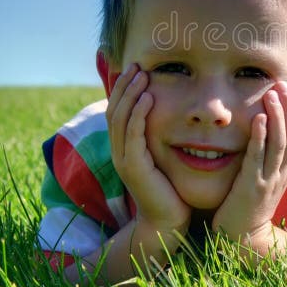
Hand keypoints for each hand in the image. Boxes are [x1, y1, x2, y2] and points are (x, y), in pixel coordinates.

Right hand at [107, 64, 190, 236]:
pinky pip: (133, 135)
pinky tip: (148, 98)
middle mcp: (119, 152)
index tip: (135, 68)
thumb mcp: (162, 158)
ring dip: (131, 94)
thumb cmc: (170, 189)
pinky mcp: (134, 167)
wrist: (167, 222)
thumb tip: (172, 115)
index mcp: (124, 148)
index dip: (123, 89)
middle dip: (125, 85)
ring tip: (142, 75)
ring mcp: (124, 160)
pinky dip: (139, 114)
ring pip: (121, 119)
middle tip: (137, 65)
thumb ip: (160, 138)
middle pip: (115, 110)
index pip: (118, 111)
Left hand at [212, 81, 286, 245]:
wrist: (241, 239)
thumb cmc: (248, 204)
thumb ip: (272, 155)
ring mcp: (269, 180)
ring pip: (281, 143)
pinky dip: (260, 137)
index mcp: (286, 169)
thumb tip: (273, 133)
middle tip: (282, 85)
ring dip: (278, 116)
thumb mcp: (266, 177)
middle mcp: (282, 172)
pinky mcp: (253, 187)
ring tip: (271, 94)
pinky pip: (259, 158)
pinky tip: (258, 119)